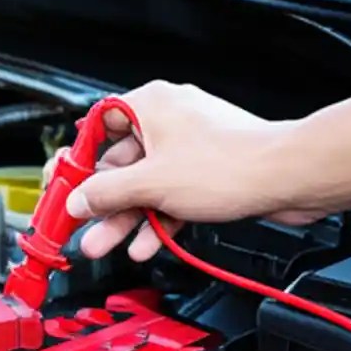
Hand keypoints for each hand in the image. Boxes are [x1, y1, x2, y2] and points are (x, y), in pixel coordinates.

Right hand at [54, 81, 319, 261]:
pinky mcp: (206, 173)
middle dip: (99, 202)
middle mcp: (168, 122)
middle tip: (78, 225)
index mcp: (150, 106)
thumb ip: (105, 193)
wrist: (289, 177)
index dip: (74, 160)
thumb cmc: (231, 163)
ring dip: (123, 218)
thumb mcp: (150, 183)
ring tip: (104, 244)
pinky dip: (155, 219)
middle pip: (117, 164)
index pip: (95, 127)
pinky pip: (168, 196)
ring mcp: (188, 148)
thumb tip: (77, 201)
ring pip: (143, 186)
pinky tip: (144, 243)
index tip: (61, 185)